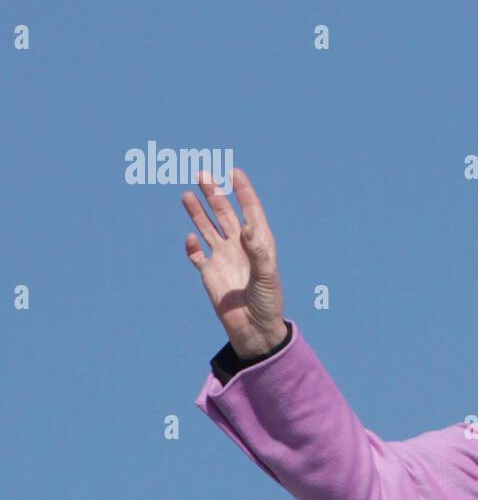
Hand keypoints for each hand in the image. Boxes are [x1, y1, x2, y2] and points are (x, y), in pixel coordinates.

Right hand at [182, 167, 286, 358]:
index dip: (243, 191)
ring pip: (208, 228)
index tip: (234, 172)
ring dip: (198, 212)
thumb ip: (258, 251)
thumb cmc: (267, 302)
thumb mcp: (266, 276)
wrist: (254, 328)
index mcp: (258, 242)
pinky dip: (192, 246)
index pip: (250, 210)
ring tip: (188, 193)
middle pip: (224, 213)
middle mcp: (239, 246)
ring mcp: (223, 258)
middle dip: (214, 194)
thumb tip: (248, 226)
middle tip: (203, 174)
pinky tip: (190, 238)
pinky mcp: (209, 273)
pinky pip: (197, 255)